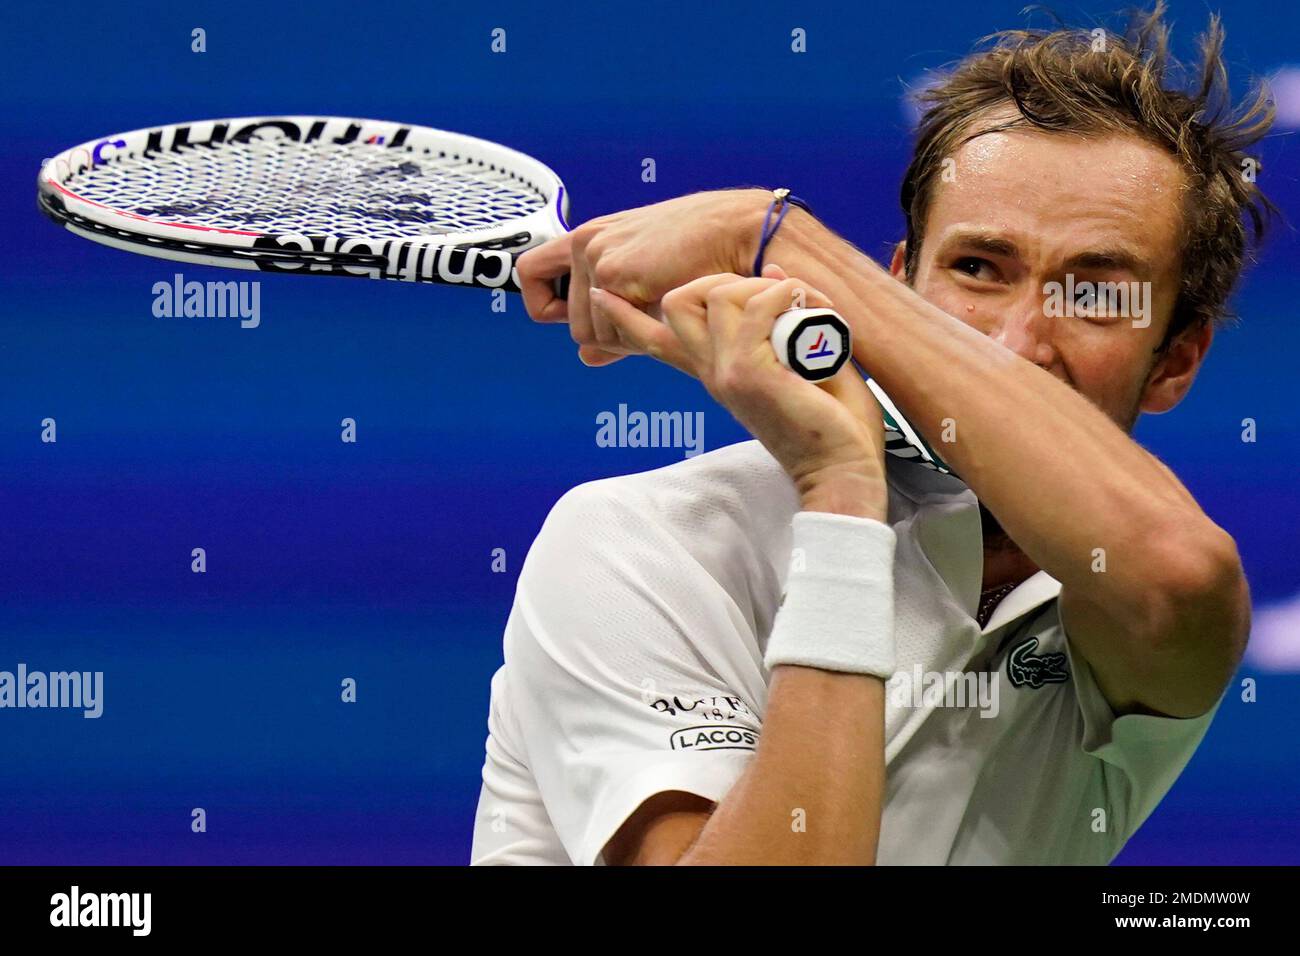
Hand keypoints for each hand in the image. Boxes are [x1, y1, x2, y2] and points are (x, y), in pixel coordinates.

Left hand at [516, 189, 771, 366]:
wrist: (738, 234)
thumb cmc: (704, 256)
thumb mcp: (647, 286)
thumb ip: (611, 318)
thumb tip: (584, 358)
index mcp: (591, 237)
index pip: (532, 276)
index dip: (547, 306)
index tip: (569, 317)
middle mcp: (585, 241)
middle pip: (571, 324)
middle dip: (609, 336)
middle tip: (650, 316)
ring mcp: (596, 256)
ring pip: (589, 335)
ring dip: (627, 338)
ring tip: (663, 309)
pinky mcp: (613, 273)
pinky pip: (610, 335)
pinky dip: (638, 336)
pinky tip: (664, 308)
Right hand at [591, 265, 887, 518]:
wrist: (843, 469)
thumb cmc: (833, 426)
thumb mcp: (800, 364)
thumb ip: (781, 322)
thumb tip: (772, 273)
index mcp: (718, 373)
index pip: (656, 342)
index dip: (626, 318)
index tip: (600, 297)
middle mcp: (713, 372)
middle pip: (676, 301)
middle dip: (720, 278)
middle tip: (773, 293)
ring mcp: (725, 372)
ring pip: (717, 292)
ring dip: (767, 287)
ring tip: (806, 310)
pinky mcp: (748, 373)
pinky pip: (758, 307)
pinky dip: (790, 296)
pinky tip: (816, 315)